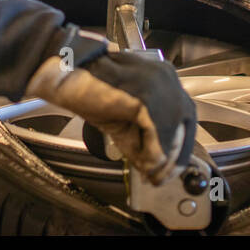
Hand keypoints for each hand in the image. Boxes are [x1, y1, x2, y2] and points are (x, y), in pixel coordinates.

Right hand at [26, 42, 196, 183]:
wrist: (65, 72)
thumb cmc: (87, 88)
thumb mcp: (121, 119)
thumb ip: (140, 140)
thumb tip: (152, 166)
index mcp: (162, 78)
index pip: (184, 118)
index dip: (177, 149)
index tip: (166, 169)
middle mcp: (165, 77)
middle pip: (184, 125)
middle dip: (174, 157)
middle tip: (159, 177)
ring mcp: (158, 83)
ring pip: (173, 130)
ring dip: (163, 158)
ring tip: (150, 173)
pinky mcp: (145, 94)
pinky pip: (157, 130)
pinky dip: (153, 151)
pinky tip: (146, 162)